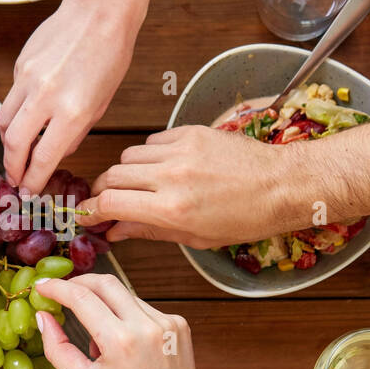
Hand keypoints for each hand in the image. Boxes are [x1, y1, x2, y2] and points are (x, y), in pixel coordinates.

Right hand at [0, 0, 135, 194]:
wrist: (98, 11)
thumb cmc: (110, 56)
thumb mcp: (102, 103)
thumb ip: (76, 131)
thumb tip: (56, 152)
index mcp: (72, 112)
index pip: (43, 159)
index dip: (33, 180)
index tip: (30, 191)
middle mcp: (45, 97)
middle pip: (14, 144)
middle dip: (12, 167)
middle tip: (16, 178)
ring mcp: (28, 80)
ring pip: (4, 121)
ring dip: (8, 142)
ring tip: (17, 151)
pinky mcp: (19, 65)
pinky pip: (11, 97)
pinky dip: (16, 111)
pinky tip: (28, 112)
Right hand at [33, 275, 211, 368]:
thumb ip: (58, 349)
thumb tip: (43, 317)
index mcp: (120, 341)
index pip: (81, 297)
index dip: (57, 288)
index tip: (42, 286)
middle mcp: (146, 325)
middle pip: (105, 282)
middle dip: (80, 283)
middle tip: (63, 293)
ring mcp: (166, 321)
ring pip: (125, 294)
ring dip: (104, 304)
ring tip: (99, 337)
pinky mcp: (178, 323)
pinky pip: (143, 308)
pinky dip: (126, 317)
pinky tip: (125, 344)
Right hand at [81, 125, 289, 247]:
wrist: (282, 185)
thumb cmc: (246, 218)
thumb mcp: (195, 236)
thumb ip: (148, 230)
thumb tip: (115, 231)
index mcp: (172, 208)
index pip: (111, 203)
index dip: (91, 210)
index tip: (86, 215)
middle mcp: (172, 176)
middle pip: (112, 176)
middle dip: (103, 191)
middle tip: (107, 201)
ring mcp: (181, 150)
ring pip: (129, 156)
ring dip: (126, 172)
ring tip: (139, 185)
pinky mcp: (191, 132)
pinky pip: (152, 141)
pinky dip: (149, 154)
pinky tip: (162, 167)